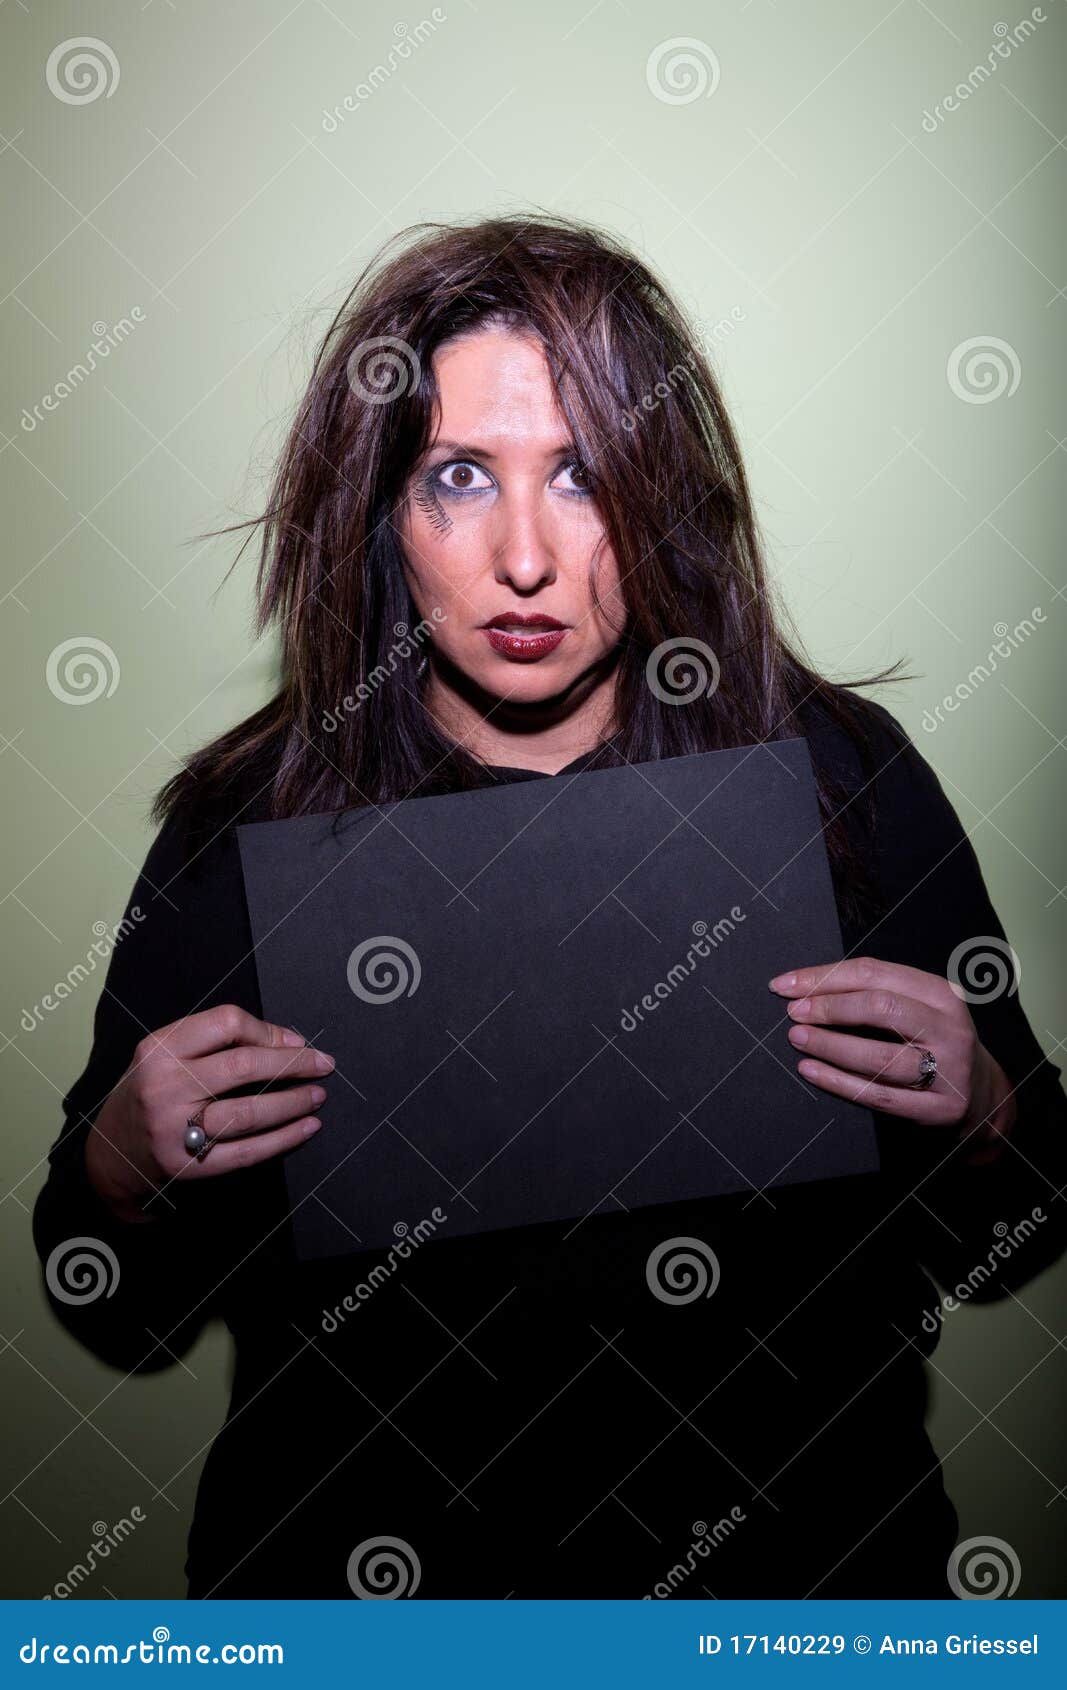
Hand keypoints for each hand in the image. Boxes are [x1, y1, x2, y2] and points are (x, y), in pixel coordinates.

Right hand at [85, 1004, 334, 1222]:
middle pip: (243, 1066)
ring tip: (317, 1096)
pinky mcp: (187, 1165)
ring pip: (249, 1111)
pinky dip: (284, 1139)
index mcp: (160, 1048)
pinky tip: (306, 1128)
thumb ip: (215, 1042)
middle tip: (324, 1064)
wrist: (112, 1153)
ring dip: (293, 1102)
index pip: (226, 1023)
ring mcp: (174, 1128)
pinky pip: (247, 1151)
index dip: (269, 1031)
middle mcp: (165, 1085)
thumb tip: (287, 1040)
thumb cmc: (150, 1093)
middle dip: (293, 1064)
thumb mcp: (167, 1055)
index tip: (296, 1042)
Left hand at [768, 956, 1015, 1159]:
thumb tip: (805, 986)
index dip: (825, 977)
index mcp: (941, 994)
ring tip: (797, 1038)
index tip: (785, 984)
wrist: (983, 1094)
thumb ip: (875, 993)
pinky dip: (839, 1082)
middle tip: (793, 1013)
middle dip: (829, 1008)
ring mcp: (948, 1071)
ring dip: (830, 1045)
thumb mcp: (919, 1007)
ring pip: (880, 1056)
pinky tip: (811, 1070)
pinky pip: (879, 1095)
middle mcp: (949, 1029)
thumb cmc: (935, 1041)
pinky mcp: (937, 1109)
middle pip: (881, 1008)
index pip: (875, 974)